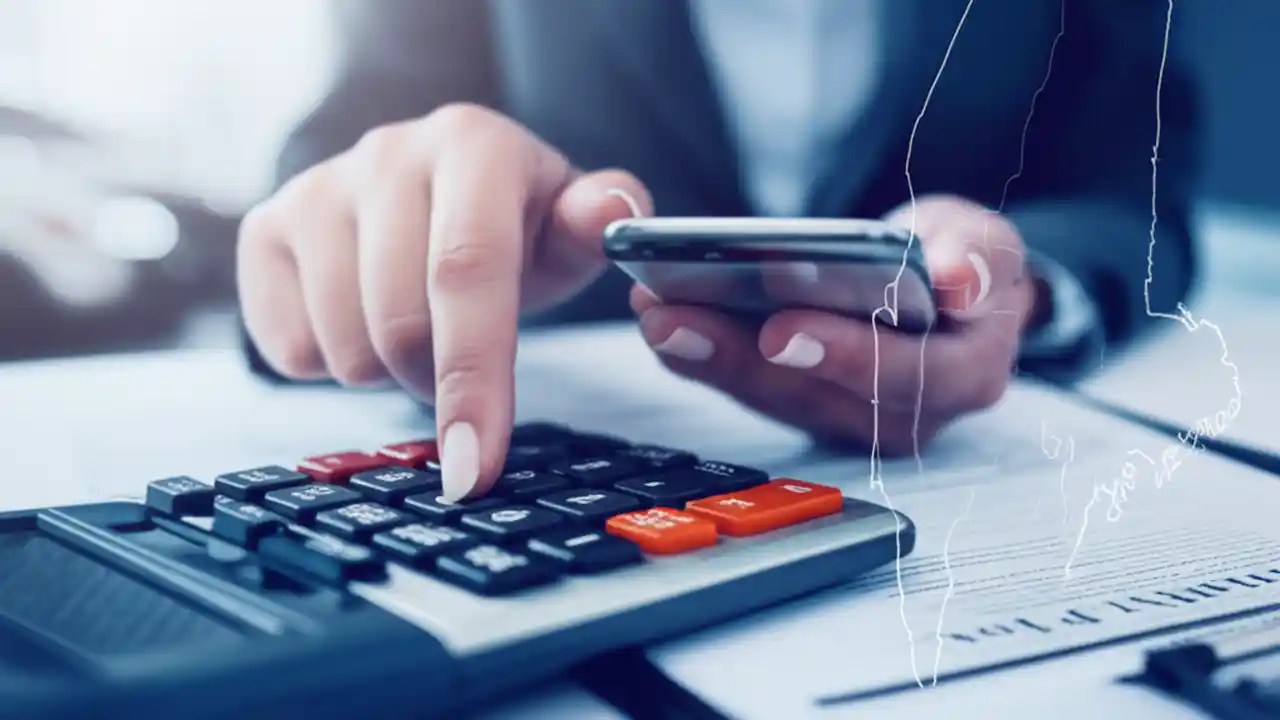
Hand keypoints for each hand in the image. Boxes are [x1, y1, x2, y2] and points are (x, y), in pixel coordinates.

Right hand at [238, 104, 650, 499]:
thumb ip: (603, 225)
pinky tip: (363, 324)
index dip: (473, 375)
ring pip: (341, 345)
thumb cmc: (517, 227)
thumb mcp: (572, 228)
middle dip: (435, 386)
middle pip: (399, 322)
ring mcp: (316, 188)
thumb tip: (607, 215)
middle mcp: (387, 153)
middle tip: (464, 379)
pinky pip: (289, 349)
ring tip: (418, 332)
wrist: (440, 197)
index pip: (467, 270)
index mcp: (473, 143)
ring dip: (386, 373)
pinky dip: (331, 365)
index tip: (476, 467)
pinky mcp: (265, 229)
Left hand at [631, 196, 1034, 454]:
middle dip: (745, 359)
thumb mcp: (983, 243)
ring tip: (655, 311)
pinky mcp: (807, 410)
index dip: (846, 355)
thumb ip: (978, 257)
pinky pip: (753, 390)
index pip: (910, 376)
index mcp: (966, 371)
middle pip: (820, 396)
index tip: (781, 329)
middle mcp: (908, 415)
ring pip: (775, 398)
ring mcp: (852, 422)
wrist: (941, 293)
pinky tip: (659, 317)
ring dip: (709, 356)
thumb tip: (957, 280)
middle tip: (682, 319)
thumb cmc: (958, 262)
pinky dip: (703, 354)